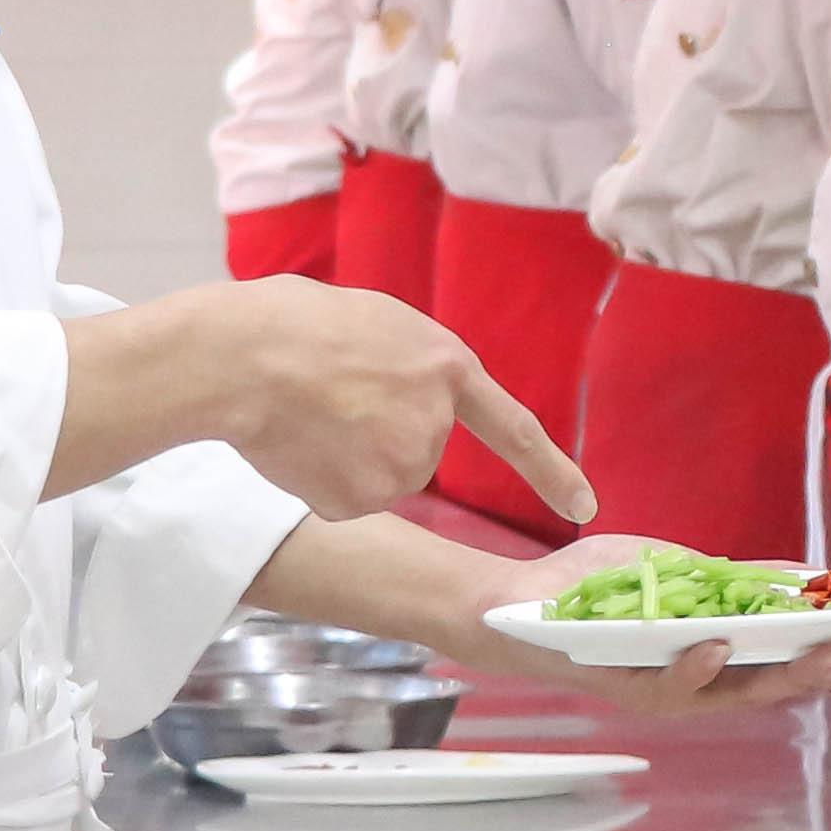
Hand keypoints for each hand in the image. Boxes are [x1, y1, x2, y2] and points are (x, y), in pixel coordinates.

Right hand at [67, 276, 592, 531]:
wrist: (244, 355)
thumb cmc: (298, 326)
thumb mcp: (381, 325)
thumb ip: (415, 369)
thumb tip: (405, 403)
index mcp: (447, 368)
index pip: (515, 430)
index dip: (552, 471)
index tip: (586, 505)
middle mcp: (436, 424)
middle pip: (417, 452)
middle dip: (377, 432)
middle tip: (330, 396)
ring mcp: (402, 466)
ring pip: (380, 479)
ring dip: (346, 457)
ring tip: (309, 413)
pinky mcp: (362, 500)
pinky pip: (346, 500)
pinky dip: (321, 480)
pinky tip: (297, 444)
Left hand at [488, 535, 830, 713]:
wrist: (518, 606)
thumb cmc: (601, 592)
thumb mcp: (684, 574)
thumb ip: (735, 583)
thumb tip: (800, 577)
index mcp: (729, 657)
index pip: (810, 656)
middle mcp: (708, 687)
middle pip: (797, 682)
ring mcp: (670, 693)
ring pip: (745, 693)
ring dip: (795, 675)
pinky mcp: (627, 688)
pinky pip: (670, 683)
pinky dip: (698, 667)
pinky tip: (723, 647)